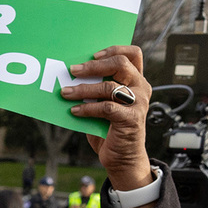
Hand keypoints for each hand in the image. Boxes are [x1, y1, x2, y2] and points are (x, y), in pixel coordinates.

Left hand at [62, 45, 153, 191]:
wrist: (123, 158)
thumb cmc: (111, 128)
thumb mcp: (106, 102)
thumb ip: (98, 87)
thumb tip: (72, 73)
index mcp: (137, 80)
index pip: (133, 54)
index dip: (114, 49)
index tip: (94, 55)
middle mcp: (141, 88)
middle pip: (121, 64)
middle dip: (94, 66)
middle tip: (73, 70)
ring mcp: (138, 103)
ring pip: (109, 87)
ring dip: (83, 88)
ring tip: (66, 92)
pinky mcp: (131, 119)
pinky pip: (106, 107)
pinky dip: (87, 108)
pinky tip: (75, 110)